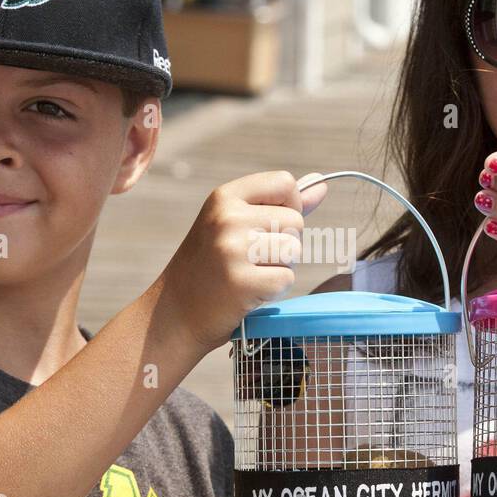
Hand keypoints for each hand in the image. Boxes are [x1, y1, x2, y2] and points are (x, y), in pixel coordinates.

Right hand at [161, 171, 327, 350]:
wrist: (175, 313)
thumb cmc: (209, 267)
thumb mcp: (234, 225)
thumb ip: (278, 204)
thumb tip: (321, 184)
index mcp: (224, 197)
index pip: (285, 183)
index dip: (290, 205)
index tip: (272, 226)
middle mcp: (227, 218)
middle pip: (295, 220)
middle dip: (284, 244)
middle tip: (251, 260)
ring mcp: (233, 250)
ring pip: (293, 250)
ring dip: (280, 268)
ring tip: (249, 275)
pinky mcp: (241, 283)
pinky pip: (286, 279)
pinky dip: (273, 290)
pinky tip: (247, 293)